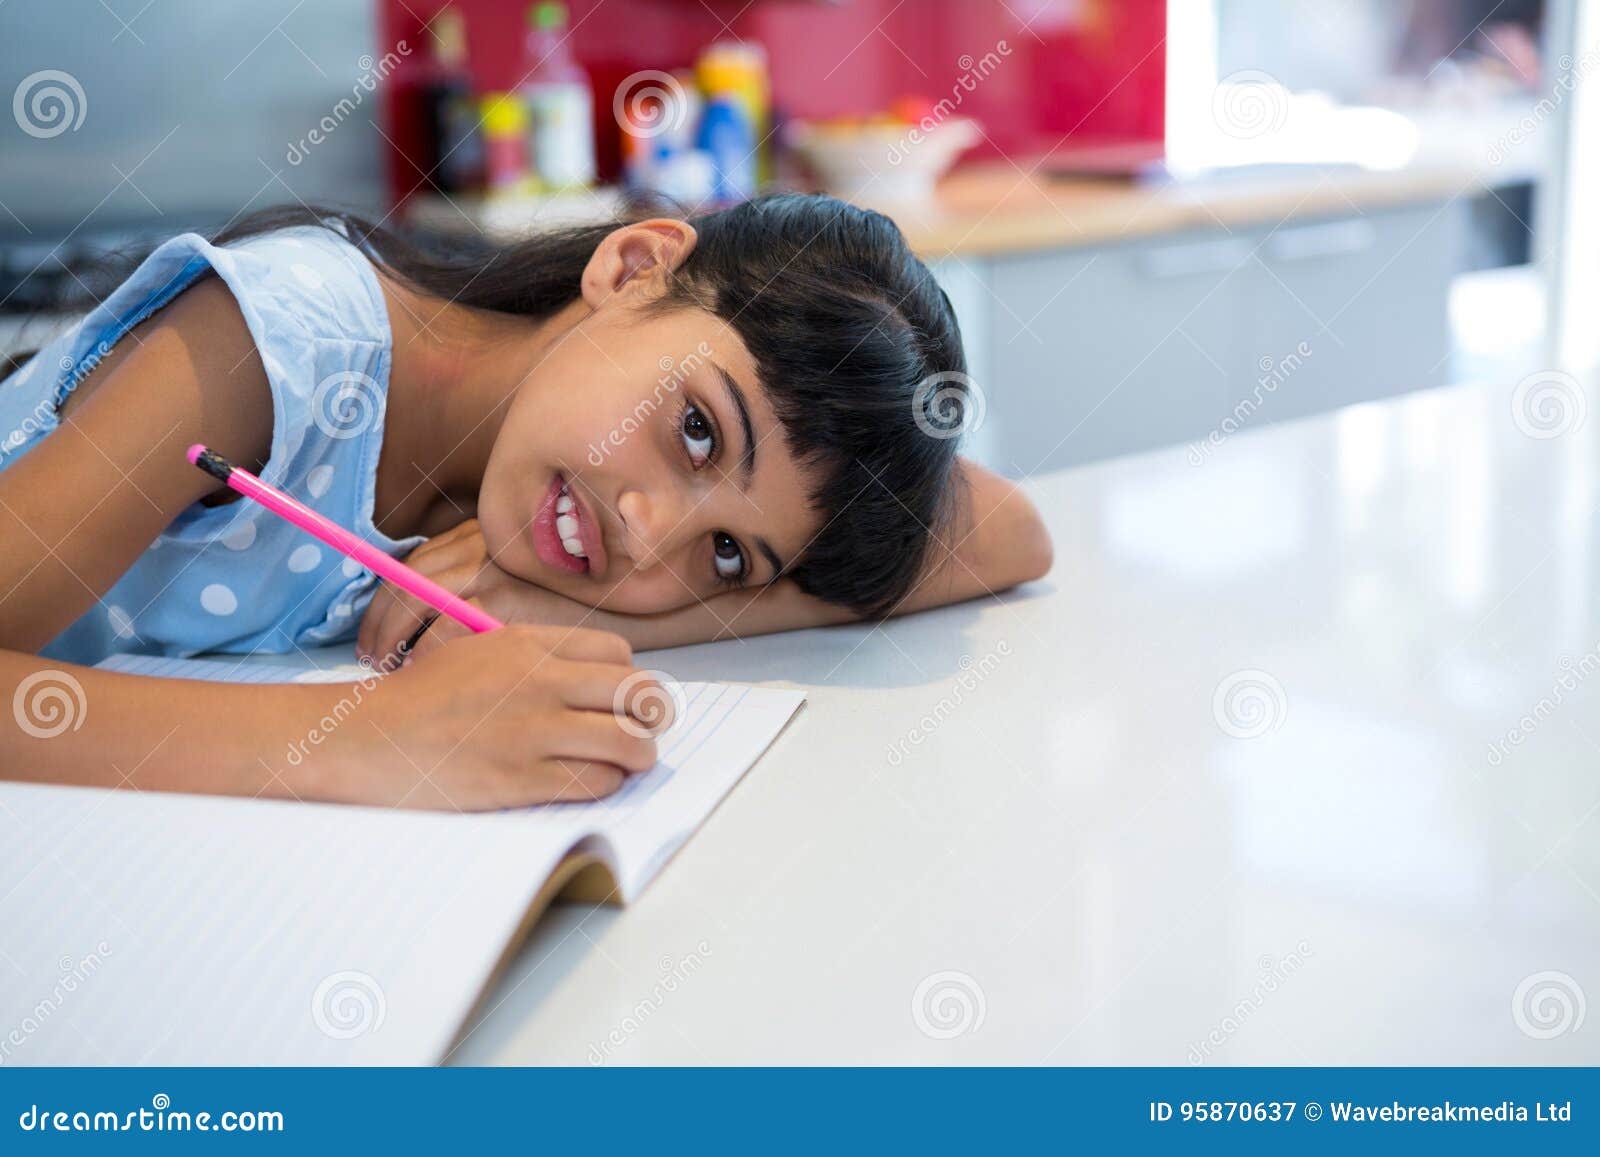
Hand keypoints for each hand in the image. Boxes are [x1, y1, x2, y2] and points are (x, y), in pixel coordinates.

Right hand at [324, 624, 669, 810]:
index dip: (630, 679)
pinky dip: (604, 785)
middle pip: (639, 694)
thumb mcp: (478, 651)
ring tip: (625, 764)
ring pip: (630, 742)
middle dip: (651, 718)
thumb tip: (594, 679)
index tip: (621, 700)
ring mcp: (533, 731)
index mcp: (529, 644)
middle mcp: (540, 682)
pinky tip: (588, 783)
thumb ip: (535, 656)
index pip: (619, 654)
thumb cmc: (421, 699)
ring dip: (637, 757)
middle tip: (641, 734)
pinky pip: (596, 781)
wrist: (368, 739)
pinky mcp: (522, 779)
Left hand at [357, 519, 593, 666]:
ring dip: (392, 638)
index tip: (377, 632)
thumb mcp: (533, 580)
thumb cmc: (589, 598)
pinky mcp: (507, 604)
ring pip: (416, 602)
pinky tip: (424, 675)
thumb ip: (492, 585)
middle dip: (379, 620)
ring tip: (387, 668)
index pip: (417, 561)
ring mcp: (496, 571)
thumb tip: (437, 618)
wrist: (640, 599)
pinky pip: (444, 633)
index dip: (388, 599)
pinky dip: (424, 655)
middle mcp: (487, 543)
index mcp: (488, 533)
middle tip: (370, 655)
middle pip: (407, 578)